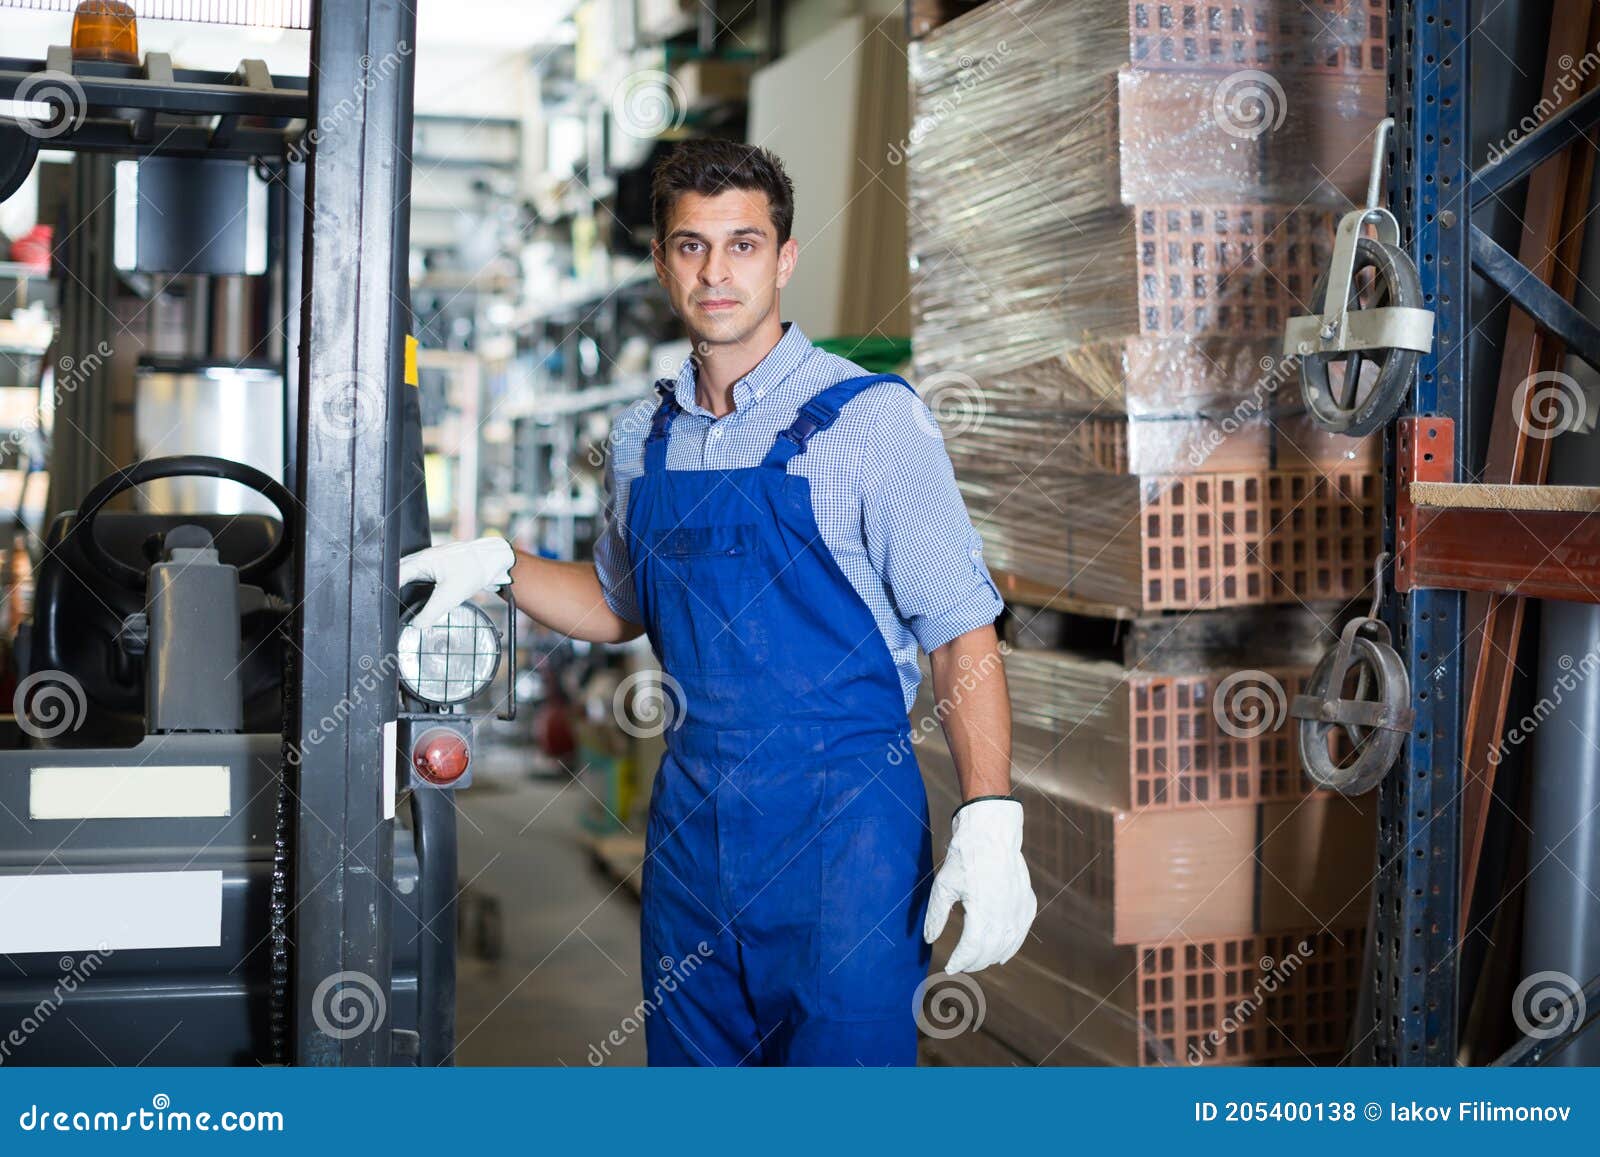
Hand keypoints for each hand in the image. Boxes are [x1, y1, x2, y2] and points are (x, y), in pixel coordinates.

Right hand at [398, 536, 514, 631]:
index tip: (385, 605)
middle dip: (393, 588)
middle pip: (398, 573)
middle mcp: (423, 557)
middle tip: (389, 605)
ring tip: (398, 602)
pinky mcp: (437, 564)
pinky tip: (418, 595)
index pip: (395, 575)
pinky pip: (419, 574)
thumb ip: (431, 613)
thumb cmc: (474, 571)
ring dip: (403, 585)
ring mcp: (430, 559)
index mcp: (422, 560)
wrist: (493, 560)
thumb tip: (416, 626)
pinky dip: (416, 584)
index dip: (388, 590)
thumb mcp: (451, 596)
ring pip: (408, 573)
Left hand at [923, 797, 1035, 973]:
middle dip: (975, 962)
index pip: (972, 948)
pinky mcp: (1027, 901)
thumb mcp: (943, 885)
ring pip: (1008, 944)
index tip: (949, 967)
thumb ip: (936, 916)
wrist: (992, 832)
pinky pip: (1021, 932)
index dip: (960, 961)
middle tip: (961, 966)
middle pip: (990, 951)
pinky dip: (1013, 946)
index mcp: (982, 912)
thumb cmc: (965, 857)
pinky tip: (1003, 954)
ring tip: (978, 962)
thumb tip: (928, 940)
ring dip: (992, 957)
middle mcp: (1004, 914)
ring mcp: (1019, 909)